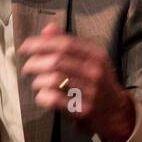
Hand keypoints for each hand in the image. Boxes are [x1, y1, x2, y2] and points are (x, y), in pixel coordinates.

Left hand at [19, 24, 135, 141]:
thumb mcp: (90, 59)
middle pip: (57, 61)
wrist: (116, 112)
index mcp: (96, 55)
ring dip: (38, 81)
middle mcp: (95, 71)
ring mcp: (90, 91)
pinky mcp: (84, 109)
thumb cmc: (98, 82)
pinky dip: (43, 96)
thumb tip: (48, 28)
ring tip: (36, 82)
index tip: (25, 46)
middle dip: (35, 63)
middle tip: (27, 67)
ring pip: (54, 80)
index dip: (42, 44)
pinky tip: (42, 96)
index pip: (65, 44)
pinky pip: (56, 100)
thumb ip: (69, 43)